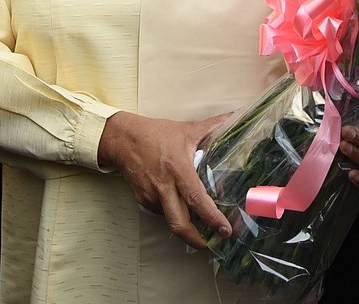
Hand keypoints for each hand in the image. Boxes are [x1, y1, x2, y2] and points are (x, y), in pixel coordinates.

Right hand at [97, 110, 230, 248]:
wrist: (122, 139)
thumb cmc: (156, 133)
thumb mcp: (187, 129)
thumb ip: (214, 125)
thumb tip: (236, 115)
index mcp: (178, 169)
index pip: (196, 199)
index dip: (211, 217)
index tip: (225, 229)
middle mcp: (164, 186)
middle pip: (179, 223)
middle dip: (196, 240)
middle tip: (213, 244)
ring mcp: (151, 195)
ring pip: (170, 219)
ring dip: (186, 228)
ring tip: (203, 232)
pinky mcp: (142, 199)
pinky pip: (161, 212)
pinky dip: (174, 215)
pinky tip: (184, 212)